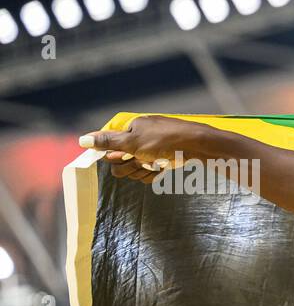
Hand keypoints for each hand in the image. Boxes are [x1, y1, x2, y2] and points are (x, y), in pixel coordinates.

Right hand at [79, 115, 210, 183]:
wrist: (198, 147)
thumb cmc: (165, 140)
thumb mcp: (132, 141)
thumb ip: (107, 142)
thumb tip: (82, 140)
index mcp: (128, 129)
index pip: (107, 148)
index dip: (113, 156)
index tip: (122, 157)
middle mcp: (136, 140)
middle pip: (118, 163)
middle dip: (128, 166)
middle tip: (141, 160)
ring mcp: (148, 152)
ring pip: (132, 171)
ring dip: (142, 171)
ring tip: (155, 164)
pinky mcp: (159, 163)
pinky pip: (146, 175)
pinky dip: (153, 174)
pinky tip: (162, 169)